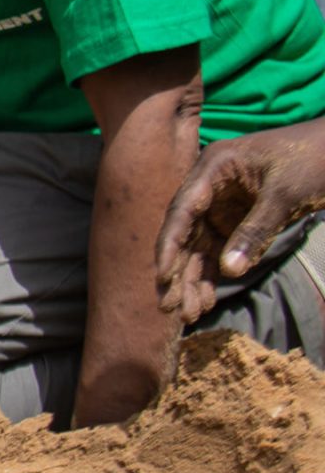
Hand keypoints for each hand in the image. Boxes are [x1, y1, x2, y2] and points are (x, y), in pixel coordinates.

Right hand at [155, 117, 324, 319]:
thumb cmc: (311, 159)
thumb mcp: (284, 194)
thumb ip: (256, 230)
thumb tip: (229, 271)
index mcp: (212, 169)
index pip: (182, 212)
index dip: (169, 246)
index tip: (162, 277)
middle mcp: (210, 188)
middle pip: (186, 235)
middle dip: (179, 271)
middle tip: (171, 306)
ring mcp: (223, 206)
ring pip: (200, 248)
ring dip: (194, 280)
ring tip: (190, 313)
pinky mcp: (238, 222)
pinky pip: (221, 252)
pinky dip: (215, 276)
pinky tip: (207, 300)